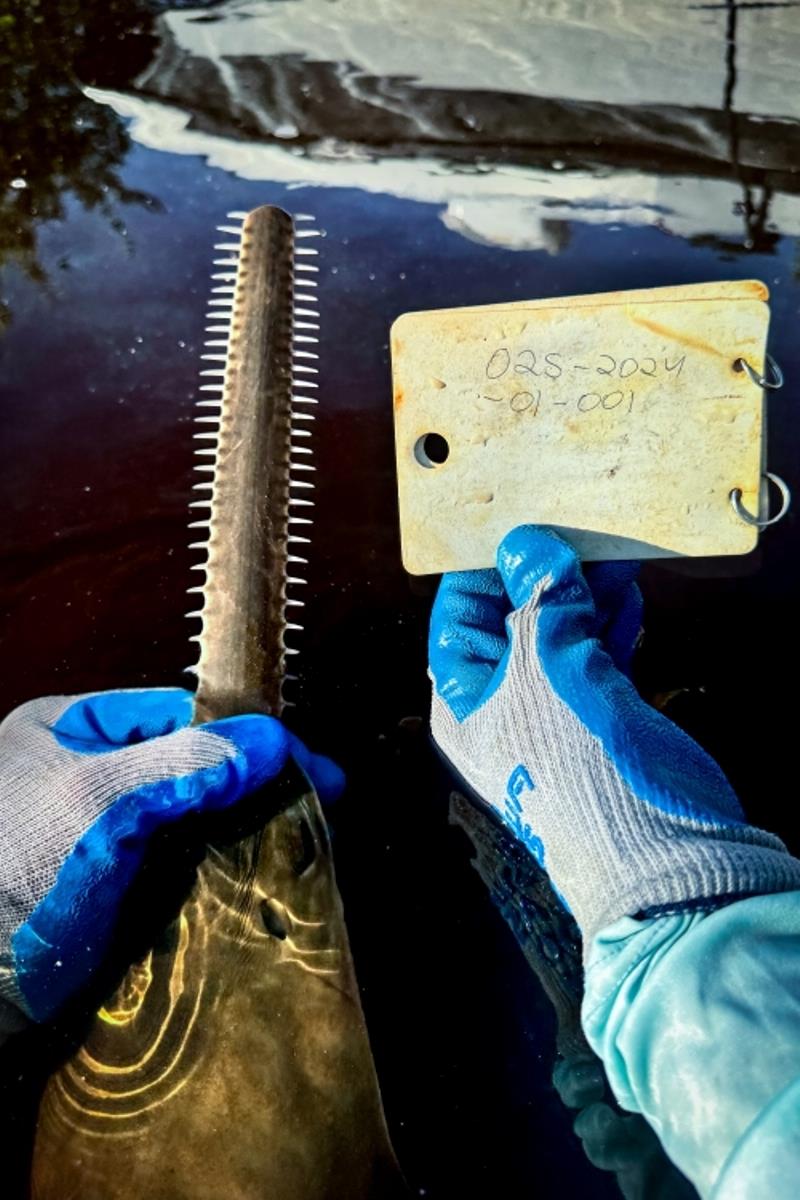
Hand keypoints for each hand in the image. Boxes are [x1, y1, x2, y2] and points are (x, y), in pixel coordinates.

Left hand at [0, 688, 342, 1027]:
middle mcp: (89, 774)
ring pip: (195, 817)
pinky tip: (263, 880)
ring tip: (307, 840)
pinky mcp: (116, 890)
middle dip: (256, 782)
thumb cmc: (14, 877)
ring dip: (246, 827)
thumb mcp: (100, 803)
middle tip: (325, 800)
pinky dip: (225, 869)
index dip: (247, 735)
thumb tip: (273, 740)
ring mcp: (104, 835)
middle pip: (194, 763)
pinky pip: (184, 866)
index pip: (181, 713)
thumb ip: (185, 763)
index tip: (308, 763)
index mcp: (73, 730)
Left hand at [429, 525, 798, 938]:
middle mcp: (500, 708)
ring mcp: (552, 716)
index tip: (520, 524)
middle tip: (577, 531)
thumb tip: (526, 546)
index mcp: (463, 700)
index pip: (458, 617)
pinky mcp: (599, 722)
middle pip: (513, 621)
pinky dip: (611, 627)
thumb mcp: (548, 663)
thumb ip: (539, 597)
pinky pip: (597, 660)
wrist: (659, 850)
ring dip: (585, 594)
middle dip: (545, 574)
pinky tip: (628, 599)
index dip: (486, 570)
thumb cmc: (578, 758)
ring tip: (613, 557)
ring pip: (561, 636)